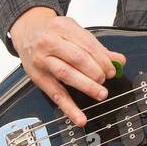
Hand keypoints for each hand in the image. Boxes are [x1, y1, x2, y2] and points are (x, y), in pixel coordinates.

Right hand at [10, 7, 126, 126]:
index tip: (113, 69)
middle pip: (78, 59)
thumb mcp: (73, 31)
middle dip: (96, 71)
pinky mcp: (38, 77)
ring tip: (101, 93)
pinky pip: (55, 94)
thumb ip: (96, 46)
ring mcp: (43, 60)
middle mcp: (51, 42)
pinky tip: (80, 118)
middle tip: (106, 79)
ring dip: (87, 86)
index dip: (103, 60)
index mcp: (64, 27)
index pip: (88, 45)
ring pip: (66, 75)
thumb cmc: (52, 31)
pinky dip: (69, 108)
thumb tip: (119, 60)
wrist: (27, 31)